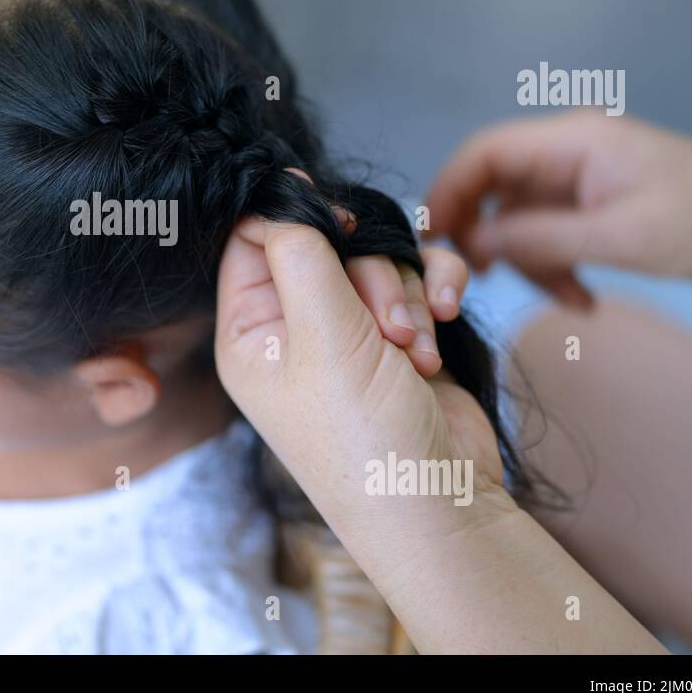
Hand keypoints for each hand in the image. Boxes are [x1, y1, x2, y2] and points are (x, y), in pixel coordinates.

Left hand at [214, 216, 507, 547]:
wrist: (440, 503)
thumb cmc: (364, 438)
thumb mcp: (321, 335)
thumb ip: (301, 252)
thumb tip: (283, 190)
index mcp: (250, 332)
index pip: (252, 239)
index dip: (295, 219)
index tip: (338, 227)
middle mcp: (294, 330)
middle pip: (325, 244)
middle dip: (368, 274)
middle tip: (382, 325)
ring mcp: (350, 334)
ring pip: (378, 260)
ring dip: (405, 295)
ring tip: (411, 351)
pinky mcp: (401, 337)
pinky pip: (419, 281)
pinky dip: (434, 298)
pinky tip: (441, 329)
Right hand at [425, 110, 691, 306]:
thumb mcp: (621, 237)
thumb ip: (540, 239)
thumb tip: (472, 244)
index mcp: (573, 141)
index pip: (484, 152)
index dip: (447, 191)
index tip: (430, 238)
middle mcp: (566, 153)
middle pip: (492, 188)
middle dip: (485, 237)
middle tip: (482, 281)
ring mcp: (576, 181)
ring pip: (516, 220)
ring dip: (529, 265)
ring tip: (571, 299)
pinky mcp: (586, 206)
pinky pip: (545, 237)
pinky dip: (554, 269)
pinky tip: (583, 299)